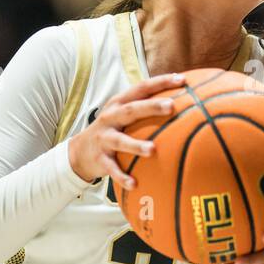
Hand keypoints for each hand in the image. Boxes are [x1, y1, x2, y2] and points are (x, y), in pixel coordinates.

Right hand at [67, 73, 185, 190]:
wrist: (79, 151)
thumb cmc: (112, 130)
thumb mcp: (124, 114)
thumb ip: (146, 107)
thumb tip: (184, 102)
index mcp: (119, 104)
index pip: (141, 88)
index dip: (160, 82)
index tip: (181, 79)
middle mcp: (110, 117)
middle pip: (132, 110)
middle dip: (151, 107)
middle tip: (171, 106)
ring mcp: (104, 138)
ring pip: (120, 141)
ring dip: (136, 145)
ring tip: (153, 150)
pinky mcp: (100, 158)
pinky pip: (112, 168)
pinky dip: (122, 176)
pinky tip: (134, 184)